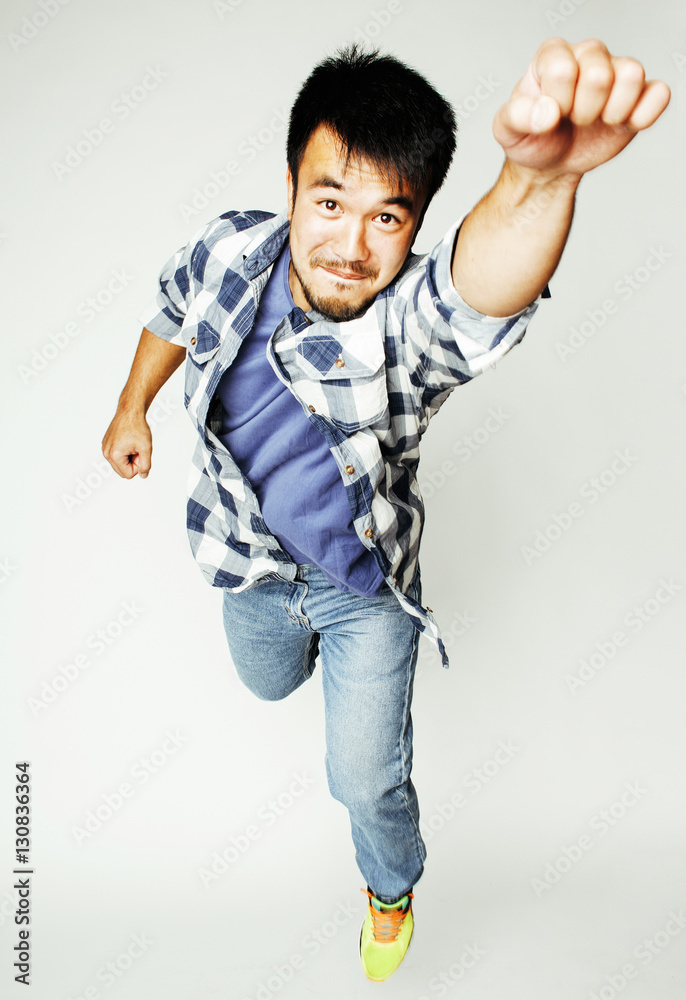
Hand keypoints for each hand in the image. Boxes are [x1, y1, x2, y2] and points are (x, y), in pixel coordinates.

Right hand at [102, 408, 152, 478]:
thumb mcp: (146, 448)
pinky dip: (124, 451)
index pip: (128, 475)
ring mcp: (104, 448)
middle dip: (132, 463)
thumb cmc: (138, 427)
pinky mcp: (105, 444)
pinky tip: (127, 440)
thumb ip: (146, 465)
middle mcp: (106, 453)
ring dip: (128, 457)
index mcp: (114, 455)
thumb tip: (143, 475)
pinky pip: (116, 456)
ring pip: (119, 464)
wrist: (130, 411)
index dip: (138, 465)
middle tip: (138, 449)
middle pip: (122, 471)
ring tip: (133, 444)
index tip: (140, 452)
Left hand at [493, 37, 670, 179]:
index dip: (557, 103)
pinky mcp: (639, 95)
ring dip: (612, 112)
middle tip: (573, 121)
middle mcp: (588, 54)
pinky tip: (622, 126)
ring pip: (632, 74)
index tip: (548, 116)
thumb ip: (517, 117)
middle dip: (583, 111)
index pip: (563, 69)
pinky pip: (659, 94)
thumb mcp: (508, 131)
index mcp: (553, 55)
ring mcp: (616, 72)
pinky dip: (643, 117)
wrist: (550, 165)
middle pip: (599, 74)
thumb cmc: (531, 139)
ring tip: (596, 122)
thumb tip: (548, 112)